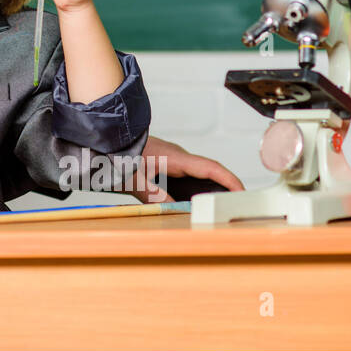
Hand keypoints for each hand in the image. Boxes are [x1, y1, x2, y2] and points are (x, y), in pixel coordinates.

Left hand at [125, 136, 245, 202]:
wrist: (107, 139)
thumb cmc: (119, 154)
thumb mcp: (134, 178)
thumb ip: (154, 195)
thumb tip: (176, 210)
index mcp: (175, 158)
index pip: (210, 167)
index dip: (229, 179)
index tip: (243, 192)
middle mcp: (179, 157)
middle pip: (210, 172)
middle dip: (227, 187)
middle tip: (239, 206)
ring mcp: (174, 160)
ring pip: (200, 174)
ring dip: (213, 188)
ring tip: (223, 207)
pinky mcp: (168, 164)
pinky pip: (189, 176)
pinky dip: (199, 187)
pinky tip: (198, 201)